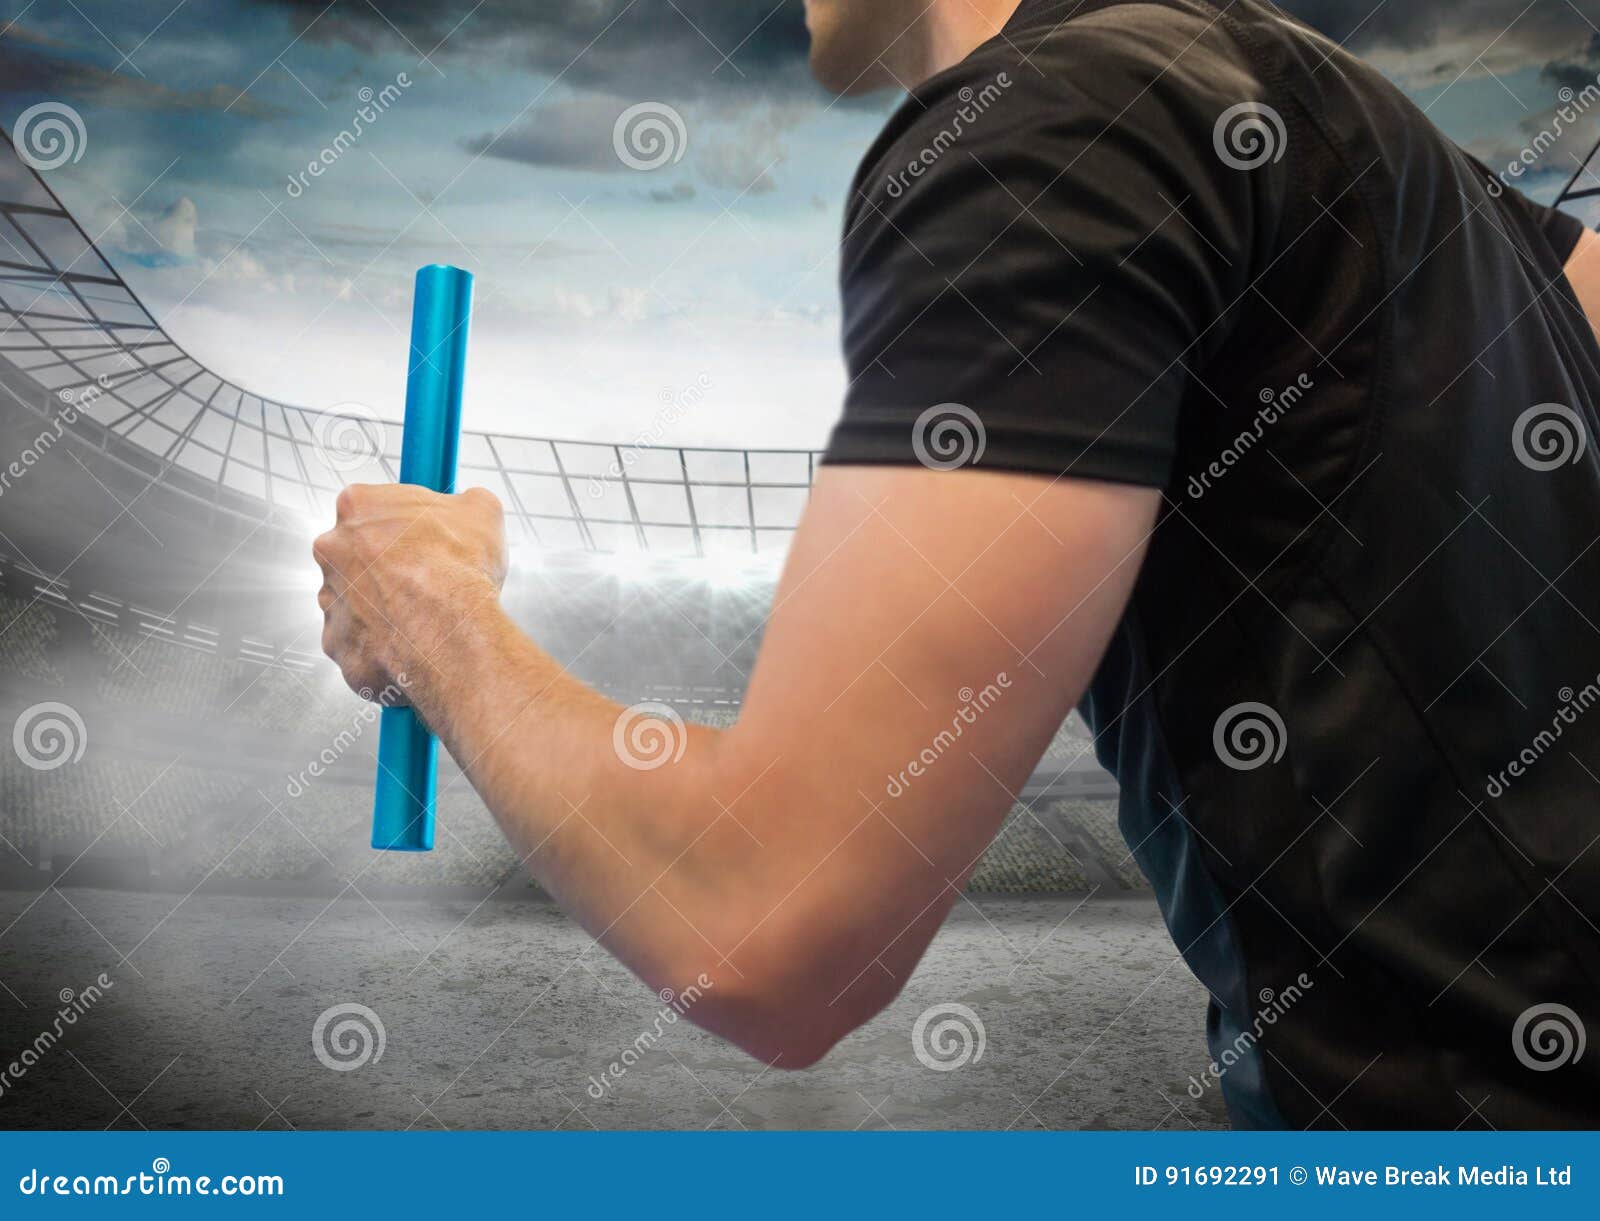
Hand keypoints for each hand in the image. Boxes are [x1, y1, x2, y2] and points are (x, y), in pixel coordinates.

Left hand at [313, 484, 506, 702]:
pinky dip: (383, 642)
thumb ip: (466, 501)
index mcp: (358, 507)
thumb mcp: (483, 511)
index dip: (406, 522)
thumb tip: (472, 506)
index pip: (375, 506)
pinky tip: (414, 639)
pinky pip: (359, 640)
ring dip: (384, 603)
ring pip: (357, 598)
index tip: (426, 534)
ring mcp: (330, 599)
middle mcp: (332, 549)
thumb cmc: (459, 569)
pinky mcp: (337, 642)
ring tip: (426, 611)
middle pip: (358, 552)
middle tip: (429, 575)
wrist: (451, 630)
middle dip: (389, 563)